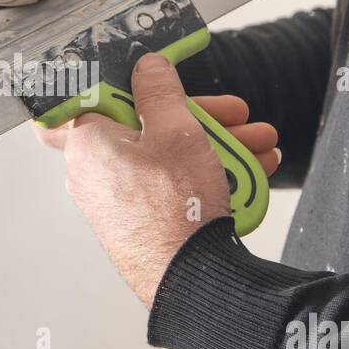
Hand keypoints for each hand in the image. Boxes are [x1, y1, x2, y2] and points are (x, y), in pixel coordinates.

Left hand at [34, 53, 280, 307]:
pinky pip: (172, 188)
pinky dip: (206, 176)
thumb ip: (159, 90)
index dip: (124, 84)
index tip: (153, 77)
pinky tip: (250, 173)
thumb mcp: (176, 131)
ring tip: (260, 144)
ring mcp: (118, 201)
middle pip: (146, 128)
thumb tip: (148, 67)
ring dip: (217, 146)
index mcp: (88, 142)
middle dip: (201, 118)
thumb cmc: (175, 210)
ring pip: (168, 159)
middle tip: (235, 115)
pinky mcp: (141, 223)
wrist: (191, 282)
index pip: (92, 99)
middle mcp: (95, 173)